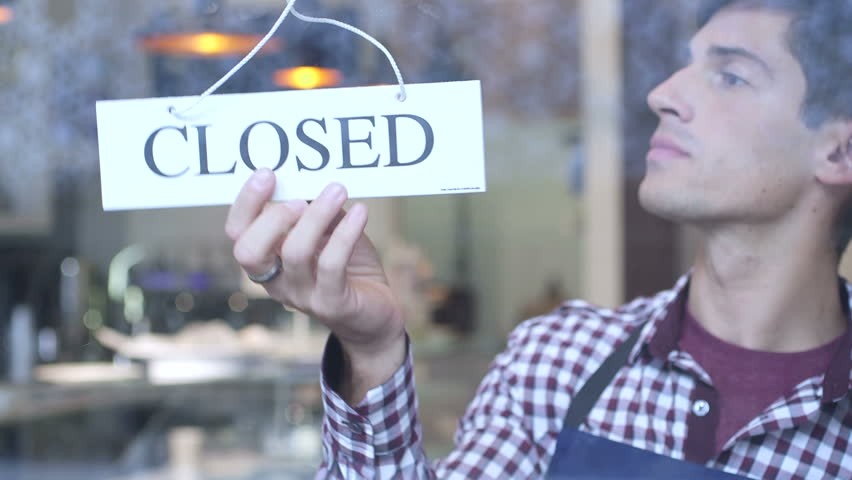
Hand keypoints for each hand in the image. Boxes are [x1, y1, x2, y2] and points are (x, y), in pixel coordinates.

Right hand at [225, 169, 404, 356]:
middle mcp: (276, 282)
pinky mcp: (332, 304)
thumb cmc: (348, 265)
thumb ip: (313, 208)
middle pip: (249, 252)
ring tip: (338, 190)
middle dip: (271, 217)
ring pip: (295, 253)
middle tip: (301, 196)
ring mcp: (302, 296)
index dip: (246, 203)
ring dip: (316, 215)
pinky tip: (361, 213)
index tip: (267, 173)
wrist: (377, 313)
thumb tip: (310, 173)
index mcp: (268, 261)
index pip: (238, 234)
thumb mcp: (328, 231)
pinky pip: (332, 266)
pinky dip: (346, 234)